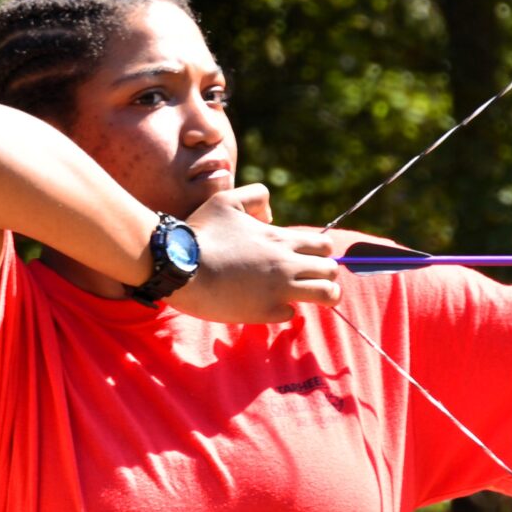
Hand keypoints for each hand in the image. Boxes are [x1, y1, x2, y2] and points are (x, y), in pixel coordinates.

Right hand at [173, 184, 341, 322]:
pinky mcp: (265, 312)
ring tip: (314, 299)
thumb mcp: (227, 201)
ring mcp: (278, 290)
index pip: (324, 245)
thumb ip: (256, 198)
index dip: (321, 252)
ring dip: (324, 296)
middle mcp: (286, 264)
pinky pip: (290, 314)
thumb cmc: (200, 233)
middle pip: (332, 271)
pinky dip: (285, 311)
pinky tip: (272, 307)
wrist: (179, 267)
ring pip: (326, 295)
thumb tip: (271, 217)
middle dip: (328, 274)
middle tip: (315, 279)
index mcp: (280, 239)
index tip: (311, 258)